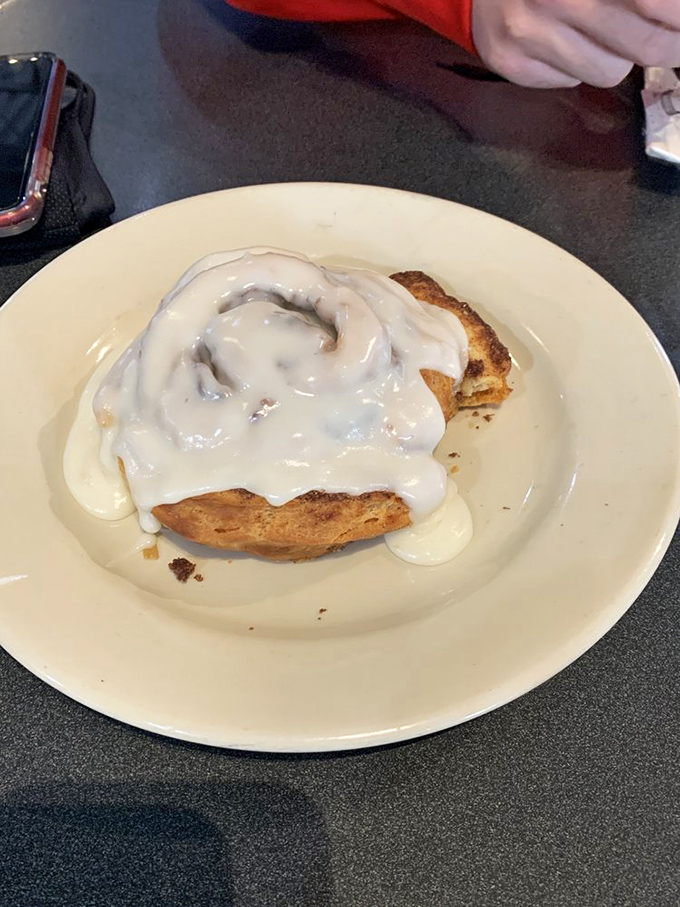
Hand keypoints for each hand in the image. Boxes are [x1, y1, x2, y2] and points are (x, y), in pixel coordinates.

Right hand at [472, 0, 679, 87]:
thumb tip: (675, 19)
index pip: (654, 3)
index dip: (678, 20)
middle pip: (644, 42)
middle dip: (671, 46)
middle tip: (675, 44)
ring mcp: (530, 33)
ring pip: (611, 71)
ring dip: (617, 57)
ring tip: (600, 34)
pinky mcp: (512, 64)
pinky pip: (572, 82)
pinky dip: (577, 67)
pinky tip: (562, 43)